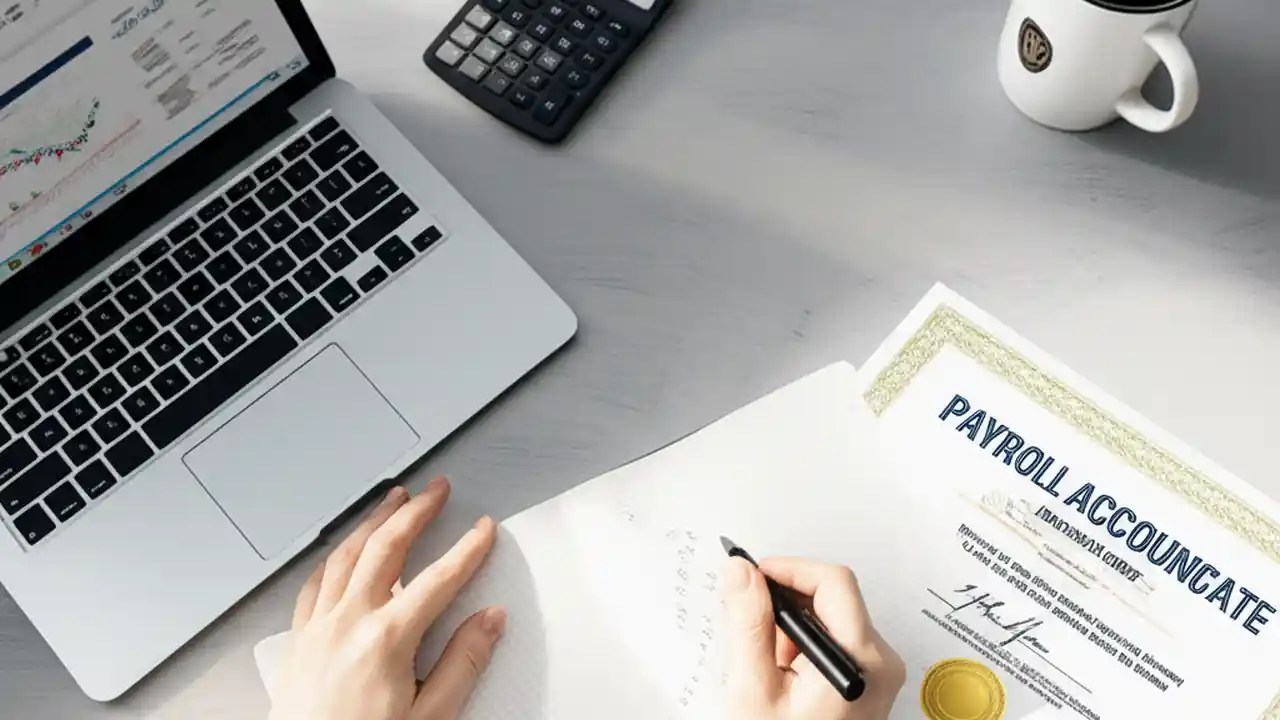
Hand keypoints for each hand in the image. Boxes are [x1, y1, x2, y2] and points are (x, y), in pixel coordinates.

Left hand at [269, 477, 503, 719]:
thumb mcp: (429, 719)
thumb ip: (462, 665)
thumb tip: (489, 622)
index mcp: (387, 640)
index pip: (439, 579)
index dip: (467, 550)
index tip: (483, 531)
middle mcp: (348, 622)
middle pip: (387, 548)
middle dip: (416, 512)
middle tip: (437, 491)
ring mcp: (318, 628)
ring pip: (346, 554)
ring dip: (373, 520)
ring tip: (393, 499)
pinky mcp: (298, 641)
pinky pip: (315, 582)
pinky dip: (334, 557)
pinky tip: (342, 551)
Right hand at [719, 557, 905, 719]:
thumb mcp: (754, 689)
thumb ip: (748, 624)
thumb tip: (741, 573)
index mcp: (861, 662)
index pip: (832, 581)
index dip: (788, 569)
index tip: (753, 576)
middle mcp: (881, 662)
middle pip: (832, 596)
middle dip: (785, 607)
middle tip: (754, 634)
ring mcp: (880, 671)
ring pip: (831, 615)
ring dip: (793, 629)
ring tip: (772, 669)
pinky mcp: (872, 678)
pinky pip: (837, 636)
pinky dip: (805, 645)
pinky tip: (787, 676)